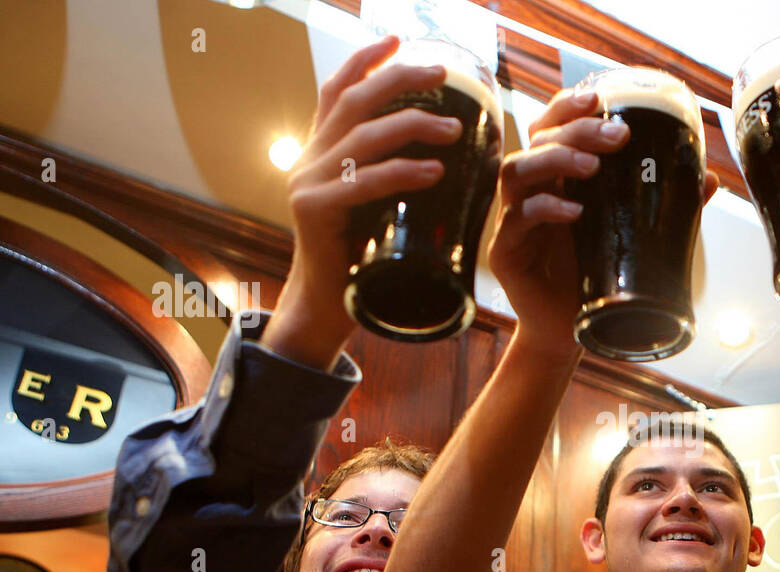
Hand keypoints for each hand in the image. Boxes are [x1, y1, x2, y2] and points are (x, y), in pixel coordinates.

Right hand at [266, 36, 465, 367]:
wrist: (328, 308)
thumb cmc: (362, 259)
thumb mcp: (376, 207)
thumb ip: (392, 178)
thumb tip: (445, 154)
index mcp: (321, 152)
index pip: (336, 92)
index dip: (364, 61)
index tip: (397, 38)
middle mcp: (308, 159)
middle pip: (352, 102)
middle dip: (397, 79)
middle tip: (442, 71)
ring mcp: (307, 183)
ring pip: (363, 137)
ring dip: (413, 125)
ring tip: (454, 128)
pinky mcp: (313, 212)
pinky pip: (363, 183)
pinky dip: (401, 172)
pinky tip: (433, 170)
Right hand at [489, 87, 719, 358]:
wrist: (569, 334)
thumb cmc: (595, 279)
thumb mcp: (631, 237)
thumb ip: (663, 207)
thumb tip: (709, 180)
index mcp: (556, 179)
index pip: (551, 126)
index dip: (569, 107)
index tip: (601, 99)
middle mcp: (530, 192)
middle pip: (537, 140)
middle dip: (576, 130)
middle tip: (616, 137)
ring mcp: (513, 221)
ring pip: (517, 171)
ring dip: (555, 160)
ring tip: (592, 168)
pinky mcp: (505, 252)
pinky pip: (517, 220)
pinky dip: (545, 209)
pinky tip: (574, 212)